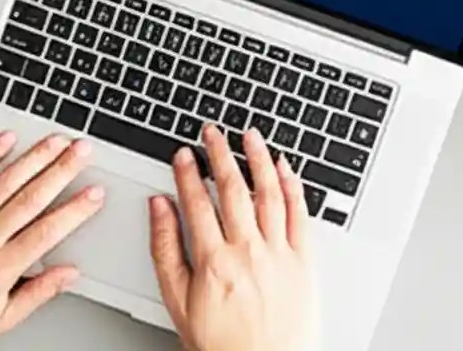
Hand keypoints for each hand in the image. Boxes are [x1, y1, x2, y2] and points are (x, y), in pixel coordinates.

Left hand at [0, 132, 105, 346]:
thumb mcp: (2, 318)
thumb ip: (39, 292)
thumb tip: (69, 274)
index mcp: (1, 266)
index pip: (48, 230)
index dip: (75, 210)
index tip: (94, 194)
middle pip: (32, 197)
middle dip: (62, 170)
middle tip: (83, 151)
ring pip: (5, 181)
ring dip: (34, 157)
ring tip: (56, 141)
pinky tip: (5, 139)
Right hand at [150, 125, 315, 350]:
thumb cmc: (221, 345)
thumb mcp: (178, 301)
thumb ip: (166, 250)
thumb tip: (159, 209)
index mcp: (214, 260)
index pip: (198, 202)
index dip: (187, 173)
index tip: (182, 154)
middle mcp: (248, 251)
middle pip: (233, 189)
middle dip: (220, 154)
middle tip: (212, 132)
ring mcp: (279, 254)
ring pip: (269, 193)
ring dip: (258, 158)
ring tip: (249, 136)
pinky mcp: (303, 262)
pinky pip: (299, 214)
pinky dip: (292, 186)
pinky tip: (285, 168)